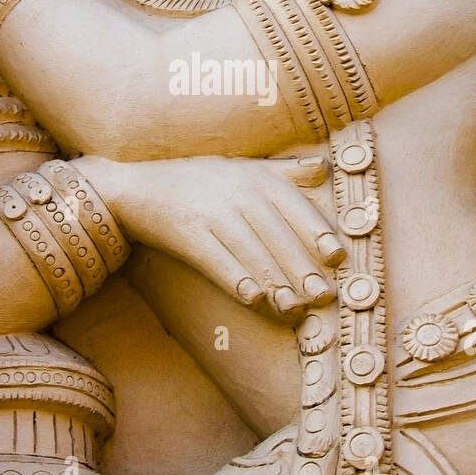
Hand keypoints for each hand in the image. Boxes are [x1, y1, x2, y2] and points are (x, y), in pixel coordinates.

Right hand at [80, 154, 346, 320]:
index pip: (294, 206)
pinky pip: (216, 260)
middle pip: (277, 235)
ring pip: (251, 251)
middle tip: (324, 296)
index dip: (317, 231)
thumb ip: (285, 170)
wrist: (138, 186)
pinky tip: (254, 300)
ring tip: (296, 308)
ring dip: (275, 282)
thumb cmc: (199, 178)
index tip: (337, 256)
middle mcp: (237, 193)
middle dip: (302, 267)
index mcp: (256, 177)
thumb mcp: (242, 166)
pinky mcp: (187, 234)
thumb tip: (325, 167)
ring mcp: (211, 213)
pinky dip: (236, 280)